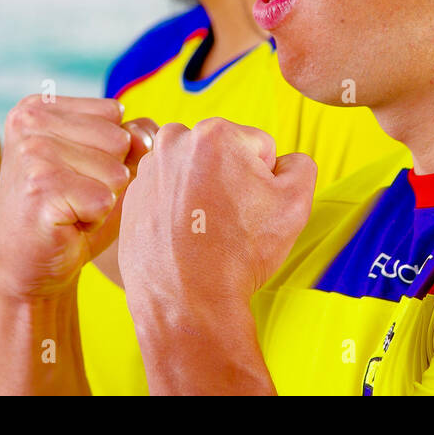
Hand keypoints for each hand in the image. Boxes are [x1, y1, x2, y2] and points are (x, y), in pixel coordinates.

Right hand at [0, 94, 154, 304]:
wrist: (28, 268)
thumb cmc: (72, 211)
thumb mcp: (104, 161)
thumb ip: (132, 136)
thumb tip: (143, 139)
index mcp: (39, 106)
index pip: (114, 113)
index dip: (109, 151)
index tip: (76, 172)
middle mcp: (30, 121)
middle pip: (119, 139)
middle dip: (108, 175)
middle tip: (74, 195)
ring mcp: (32, 153)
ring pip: (116, 171)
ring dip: (103, 199)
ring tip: (72, 208)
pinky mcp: (41, 188)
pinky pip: (105, 200)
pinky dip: (96, 220)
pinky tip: (67, 224)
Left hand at [118, 117, 315, 319]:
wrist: (187, 302)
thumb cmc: (239, 253)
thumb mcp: (295, 203)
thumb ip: (300, 166)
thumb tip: (285, 162)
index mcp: (214, 132)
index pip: (260, 147)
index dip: (265, 180)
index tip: (252, 208)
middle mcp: (173, 141)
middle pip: (223, 155)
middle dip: (231, 181)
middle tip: (230, 221)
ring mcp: (147, 170)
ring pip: (194, 175)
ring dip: (202, 194)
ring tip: (206, 232)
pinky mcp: (132, 197)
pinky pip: (168, 196)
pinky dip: (177, 212)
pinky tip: (184, 238)